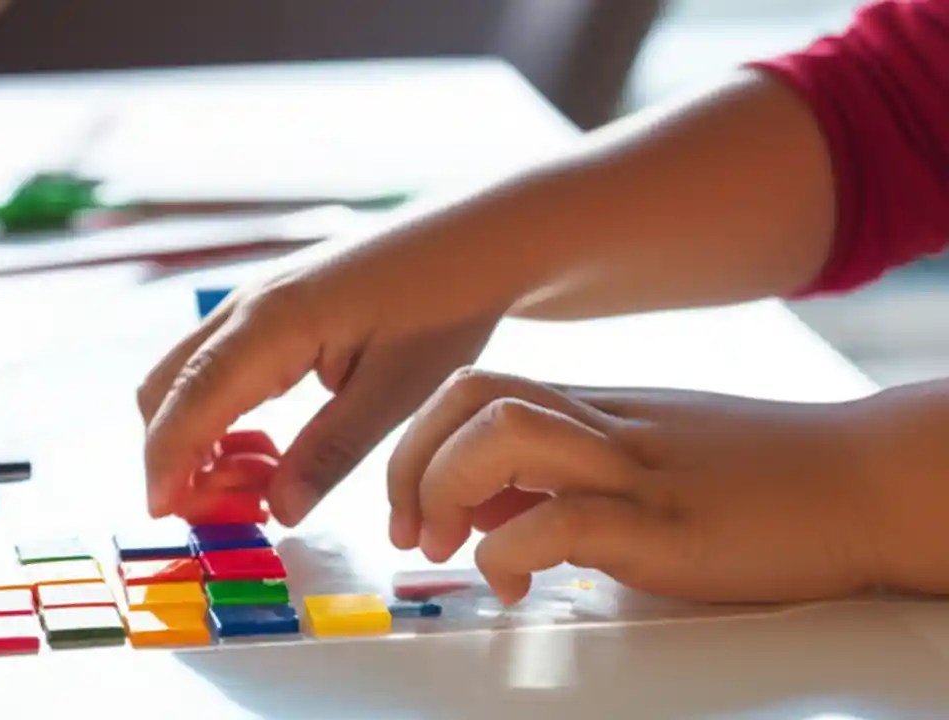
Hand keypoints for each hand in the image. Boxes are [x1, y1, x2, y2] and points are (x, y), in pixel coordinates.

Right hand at [138, 250, 502, 525]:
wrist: (470, 243)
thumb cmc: (444, 307)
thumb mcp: (396, 392)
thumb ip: (330, 452)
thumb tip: (278, 511)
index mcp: (271, 322)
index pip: (189, 400)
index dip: (166, 461)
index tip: (163, 514)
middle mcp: (245, 305)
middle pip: (165, 388)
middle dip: (174, 454)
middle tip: (226, 509)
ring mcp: (251, 302)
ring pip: (183, 378)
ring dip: (196, 436)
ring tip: (256, 483)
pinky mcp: (266, 310)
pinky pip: (213, 368)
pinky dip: (217, 415)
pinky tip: (269, 447)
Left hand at [388, 369, 882, 603]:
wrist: (864, 479)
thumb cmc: (762, 478)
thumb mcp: (649, 457)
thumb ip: (566, 475)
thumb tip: (486, 509)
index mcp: (596, 409)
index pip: (474, 390)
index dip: (419, 443)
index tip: (414, 508)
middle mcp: (603, 426)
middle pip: (468, 395)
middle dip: (410, 461)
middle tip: (411, 529)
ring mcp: (632, 470)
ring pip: (502, 431)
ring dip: (445, 488)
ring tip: (449, 545)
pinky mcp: (663, 525)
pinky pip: (559, 519)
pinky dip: (506, 551)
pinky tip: (512, 581)